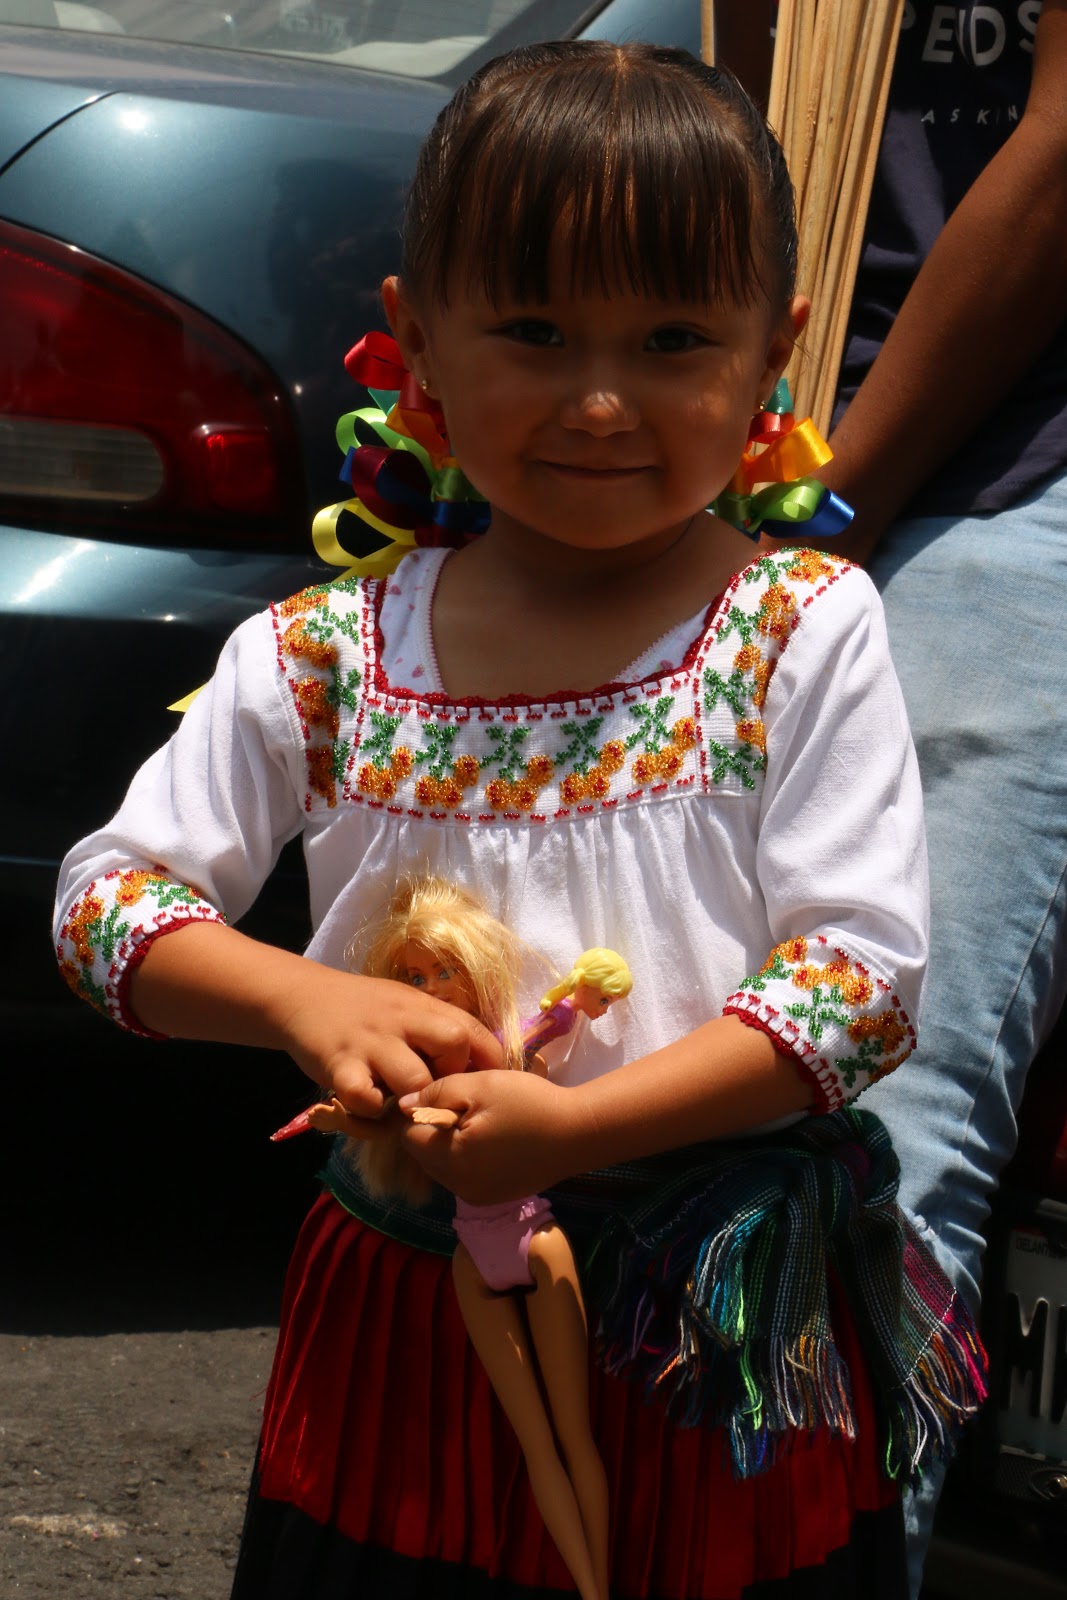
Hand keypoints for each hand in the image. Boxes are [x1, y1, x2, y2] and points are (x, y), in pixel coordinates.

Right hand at [274, 969, 503, 1123]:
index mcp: (425, 1008)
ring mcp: (372, 1043)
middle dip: (452, 1077)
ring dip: (412, 1105)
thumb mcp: (406, 1007)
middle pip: (454, 1044)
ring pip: (415, 1082)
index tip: (481, 1087)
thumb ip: (436, 1030)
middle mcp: (403, 1022)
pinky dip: (370, 1114)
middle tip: (433, 1093)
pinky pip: (366, 1100)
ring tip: (398, 1110)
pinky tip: (365, 1106)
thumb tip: (479, 1064)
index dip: (489, 1064)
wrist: (301, 997)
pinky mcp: (339, 1066)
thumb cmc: (364, 1009)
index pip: (477, 1032)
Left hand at [397, 1069, 585, 1203]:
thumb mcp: (480, 1085)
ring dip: (449, 1145)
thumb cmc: (528, 1103)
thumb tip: (403, 1105)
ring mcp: (477, 1196)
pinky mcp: (492, 1197)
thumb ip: (437, 1093)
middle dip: (434, 1130)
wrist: (578, 1133)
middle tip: (467, 1107)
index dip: (422, 1111)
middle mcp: (458, 1186)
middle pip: (423, 1155)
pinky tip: (493, 1141)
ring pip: (441, 1167)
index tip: (449, 1096)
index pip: (409, 1136)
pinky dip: (467, 1159)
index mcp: (452, 1158)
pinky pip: (462, 1176)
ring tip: (482, 1123)